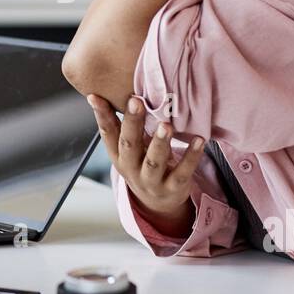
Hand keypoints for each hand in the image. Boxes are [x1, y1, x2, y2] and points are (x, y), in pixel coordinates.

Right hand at [87, 93, 205, 235]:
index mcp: (118, 155)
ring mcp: (151, 180)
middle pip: (129, 145)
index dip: (101, 116)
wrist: (158, 202)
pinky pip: (182, 172)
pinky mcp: (173, 187)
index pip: (107, 133)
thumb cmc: (142, 163)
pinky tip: (198, 140)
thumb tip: (110, 92)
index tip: (95, 96)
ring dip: (160, 143)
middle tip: (136, 101)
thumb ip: (122, 124)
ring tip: (166, 125)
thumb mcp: (128, 148)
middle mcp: (131, 168)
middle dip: (132, 123)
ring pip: (154, 162)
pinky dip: (191, 156)